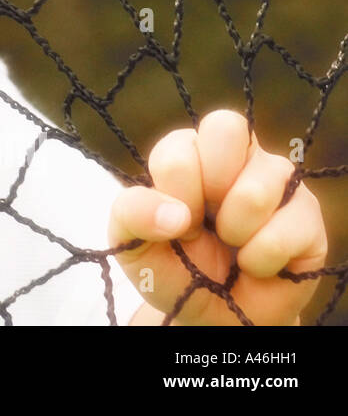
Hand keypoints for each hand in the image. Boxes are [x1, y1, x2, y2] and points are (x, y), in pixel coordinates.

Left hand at [110, 109, 326, 324]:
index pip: (180, 146)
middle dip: (210, 184)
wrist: (213, 313)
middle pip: (226, 126)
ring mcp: (276, 182)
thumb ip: (131, 214)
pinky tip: (254, 264)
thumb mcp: (131, 242)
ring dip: (234, 231)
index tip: (177, 221)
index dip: (175, 190)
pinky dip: (260, 259)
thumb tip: (174, 215)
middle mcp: (235, 157)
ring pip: (257, 187)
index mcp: (189, 153)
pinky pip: (287, 230)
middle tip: (206, 220)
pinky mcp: (307, 216)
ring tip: (230, 245)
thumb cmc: (173, 266)